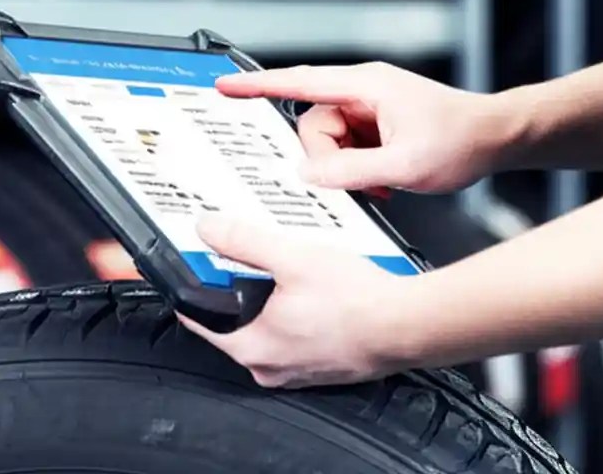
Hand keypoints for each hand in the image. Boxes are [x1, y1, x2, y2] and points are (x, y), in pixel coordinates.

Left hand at [177, 216, 416, 388]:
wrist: (406, 325)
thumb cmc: (356, 302)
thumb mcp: (292, 258)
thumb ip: (244, 242)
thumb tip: (209, 229)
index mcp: (251, 348)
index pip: (201, 322)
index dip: (197, 292)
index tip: (199, 270)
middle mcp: (270, 369)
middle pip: (236, 325)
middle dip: (241, 294)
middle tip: (254, 263)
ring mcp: (299, 373)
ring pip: (270, 333)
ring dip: (275, 306)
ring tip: (292, 275)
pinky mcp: (324, 368)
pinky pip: (299, 340)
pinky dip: (302, 319)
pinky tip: (319, 295)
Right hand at [216, 62, 512, 193]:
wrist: (497, 138)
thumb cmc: (461, 139)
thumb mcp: (404, 166)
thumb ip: (351, 171)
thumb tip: (310, 175)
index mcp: (364, 86)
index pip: (299, 83)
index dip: (257, 86)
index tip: (225, 87)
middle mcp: (362, 92)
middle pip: (313, 126)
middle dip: (327, 159)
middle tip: (359, 180)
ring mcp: (370, 109)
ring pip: (329, 143)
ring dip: (346, 168)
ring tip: (379, 183)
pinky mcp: (377, 127)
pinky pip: (348, 149)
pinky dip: (358, 169)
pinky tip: (383, 181)